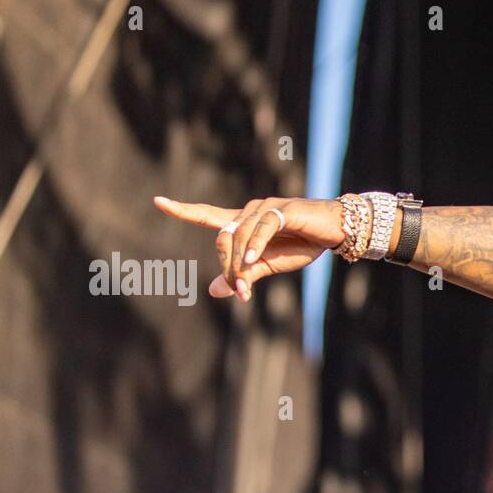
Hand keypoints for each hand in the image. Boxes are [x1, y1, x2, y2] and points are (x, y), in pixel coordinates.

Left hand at [152, 195, 345, 300]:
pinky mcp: (282, 211)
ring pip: (239, 237)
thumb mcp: (270, 266)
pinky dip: (255, 246)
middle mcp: (249, 211)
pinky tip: (253, 261)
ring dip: (240, 265)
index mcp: (243, 223)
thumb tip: (214, 291)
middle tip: (240, 291)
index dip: (183, 210)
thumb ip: (243, 275)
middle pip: (223, 238)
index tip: (158, 201)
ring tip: (247, 286)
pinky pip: (261, 230)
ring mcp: (264, 208)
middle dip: (226, 267)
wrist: (334, 232)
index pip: (207, 215)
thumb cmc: (303, 245)